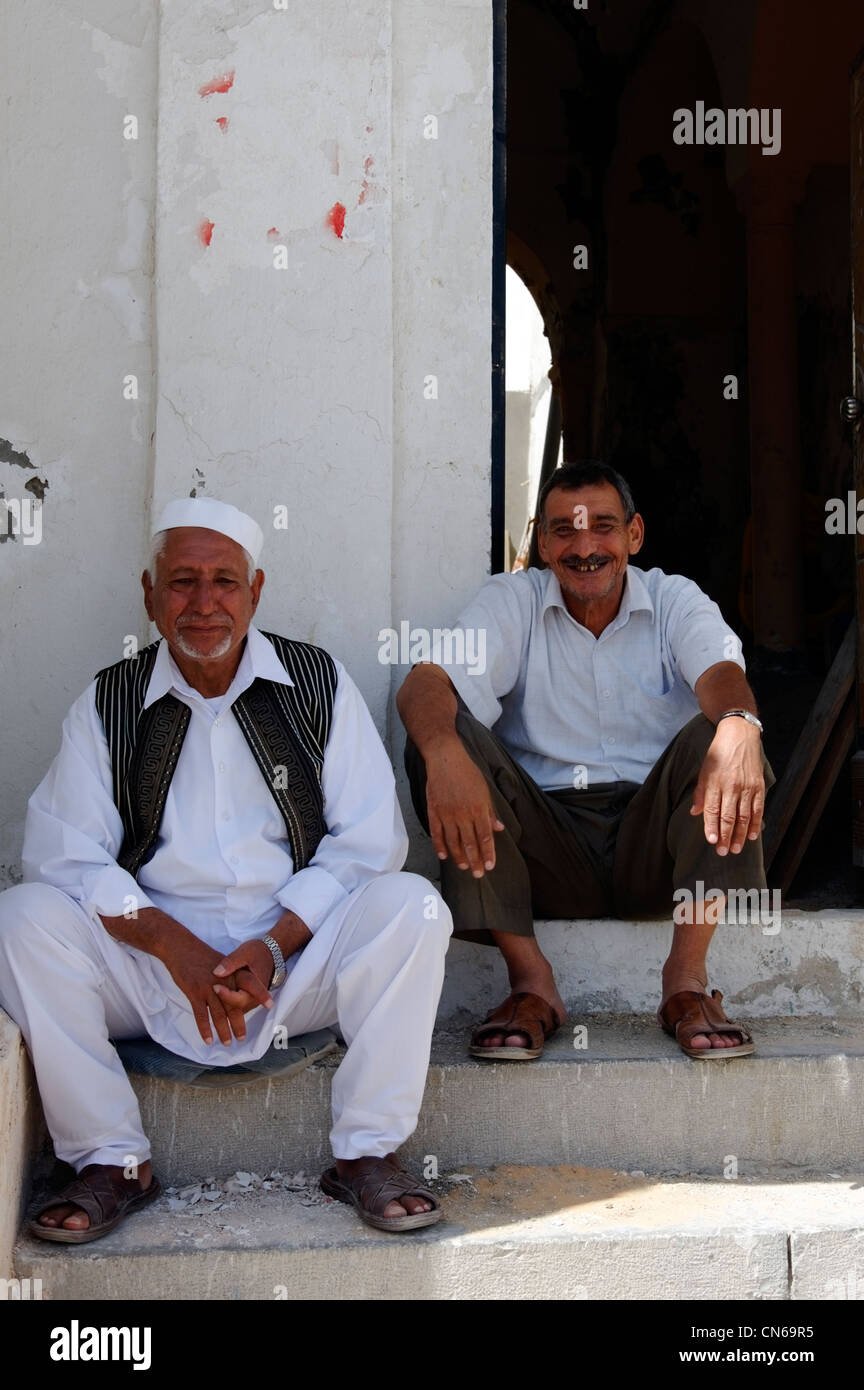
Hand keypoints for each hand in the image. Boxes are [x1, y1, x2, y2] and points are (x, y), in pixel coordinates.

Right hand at [159, 933, 269, 1046]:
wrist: (181, 947)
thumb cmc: (200, 956)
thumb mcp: (221, 962)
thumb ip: (230, 977)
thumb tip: (237, 991)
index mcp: (231, 972)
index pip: (250, 983)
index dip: (260, 994)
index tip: (270, 1006)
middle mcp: (222, 980)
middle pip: (234, 1005)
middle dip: (239, 1023)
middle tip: (242, 1038)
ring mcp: (208, 987)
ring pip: (219, 1013)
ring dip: (224, 1030)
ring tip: (228, 1043)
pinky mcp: (194, 992)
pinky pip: (201, 1014)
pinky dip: (205, 1029)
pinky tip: (208, 1040)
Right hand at [425, 739, 504, 876]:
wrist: (445, 759)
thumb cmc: (468, 773)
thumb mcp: (485, 791)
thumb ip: (490, 812)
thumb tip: (498, 828)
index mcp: (478, 809)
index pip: (485, 837)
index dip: (487, 854)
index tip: (490, 866)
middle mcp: (463, 814)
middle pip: (470, 843)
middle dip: (475, 861)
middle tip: (478, 874)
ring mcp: (447, 814)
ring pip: (453, 841)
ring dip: (459, 856)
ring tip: (463, 867)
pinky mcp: (434, 811)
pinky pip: (436, 833)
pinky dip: (439, 845)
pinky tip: (443, 856)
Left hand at [690, 719, 764, 855]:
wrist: (739, 734)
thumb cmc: (718, 753)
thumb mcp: (704, 770)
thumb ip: (700, 793)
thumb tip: (695, 813)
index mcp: (714, 783)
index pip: (712, 810)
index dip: (711, 827)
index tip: (712, 842)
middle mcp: (730, 786)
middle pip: (728, 817)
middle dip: (725, 837)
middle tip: (723, 852)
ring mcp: (746, 787)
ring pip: (744, 816)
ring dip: (741, 835)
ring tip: (736, 849)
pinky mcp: (758, 786)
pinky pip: (758, 809)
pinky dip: (756, 823)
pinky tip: (753, 835)